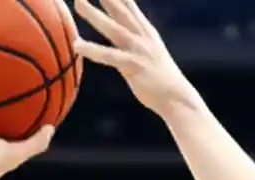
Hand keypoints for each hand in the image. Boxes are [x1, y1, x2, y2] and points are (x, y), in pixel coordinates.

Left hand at [74, 0, 200, 119]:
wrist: (177, 96)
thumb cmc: (159, 75)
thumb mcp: (148, 49)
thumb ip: (133, 36)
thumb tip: (117, 28)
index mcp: (145, 29)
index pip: (128, 4)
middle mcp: (142, 35)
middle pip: (120, 9)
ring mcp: (139, 50)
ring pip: (113, 28)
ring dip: (94, 15)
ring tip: (77, 4)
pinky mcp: (134, 66)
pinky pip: (110, 56)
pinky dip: (93, 50)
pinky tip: (77, 45)